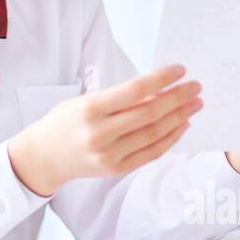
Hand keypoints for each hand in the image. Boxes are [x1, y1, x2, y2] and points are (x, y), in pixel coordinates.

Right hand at [8, 64, 201, 196]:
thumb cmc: (65, 122)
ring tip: (195, 103)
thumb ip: (119, 98)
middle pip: (150, 112)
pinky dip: (170, 138)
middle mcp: (100, 133)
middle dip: (178, 97)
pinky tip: (182, 124)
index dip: (161, 79)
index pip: (135, 90)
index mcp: (90, 108)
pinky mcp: (116, 169)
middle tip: (196, 87)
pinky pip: (151, 152)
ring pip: (154, 133)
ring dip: (180, 117)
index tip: (180, 70)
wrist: (44, 156)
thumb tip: (160, 90)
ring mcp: (109, 154)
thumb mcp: (84, 100)